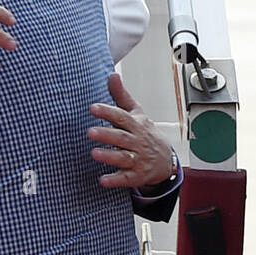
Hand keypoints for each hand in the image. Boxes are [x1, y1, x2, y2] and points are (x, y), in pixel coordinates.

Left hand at [88, 73, 174, 188]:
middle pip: (122, 137)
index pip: (121, 117)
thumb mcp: (135, 113)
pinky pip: (126, 178)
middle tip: (90, 132)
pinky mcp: (136, 176)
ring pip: (124, 157)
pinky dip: (115, 180)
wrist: (166, 160)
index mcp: (136, 125)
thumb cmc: (144, 133)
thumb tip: (111, 74)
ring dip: (109, 156)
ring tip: (94, 153)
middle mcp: (137, 142)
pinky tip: (102, 180)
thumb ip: (121, 96)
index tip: (92, 108)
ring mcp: (138, 159)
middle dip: (107, 135)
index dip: (107, 112)